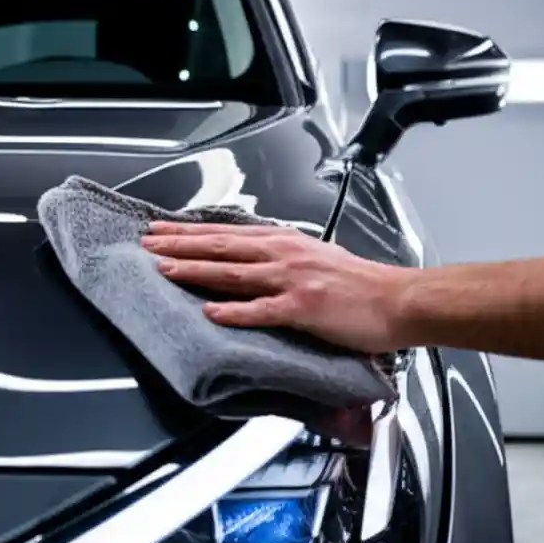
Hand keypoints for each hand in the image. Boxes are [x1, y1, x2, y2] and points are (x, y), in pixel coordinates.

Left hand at [141, 221, 411, 353]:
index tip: (161, 231)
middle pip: (222, 247)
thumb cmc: (359, 285)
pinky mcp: (303, 308)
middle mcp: (284, 255)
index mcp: (285, 242)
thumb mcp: (315, 257)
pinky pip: (262, 309)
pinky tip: (210, 311)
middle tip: (147, 244)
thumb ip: (280, 257)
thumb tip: (248, 259)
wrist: (396, 300)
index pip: (227, 233)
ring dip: (196, 270)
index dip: (190, 232)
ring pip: (233, 273)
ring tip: (165, 270)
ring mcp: (292, 281)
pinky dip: (234, 311)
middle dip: (180, 245)